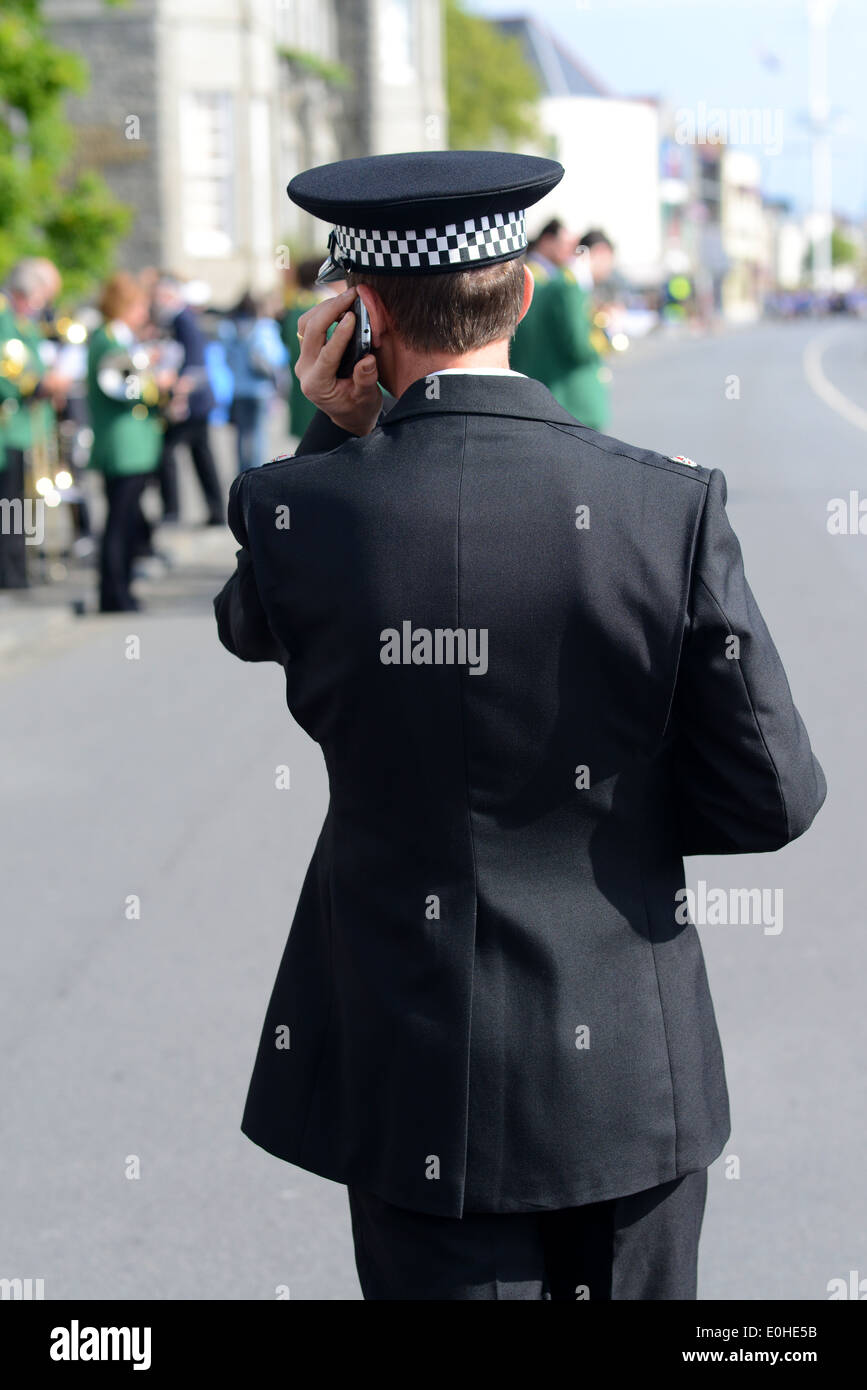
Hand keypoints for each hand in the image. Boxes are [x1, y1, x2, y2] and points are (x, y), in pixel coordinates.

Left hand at [294, 288, 379, 435]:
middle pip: (311, 331)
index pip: (327, 355)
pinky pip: (309, 325)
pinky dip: (324, 311)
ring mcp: (303, 359)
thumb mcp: (366, 398)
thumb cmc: (359, 407)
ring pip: (306, 324)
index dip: (340, 334)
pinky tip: (341, 304)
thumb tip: (368, 359)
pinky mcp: (307, 350)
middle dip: (331, 310)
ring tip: (347, 297)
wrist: (348, 414)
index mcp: (318, 385)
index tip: (353, 316)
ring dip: (325, 307)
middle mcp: (305, 370)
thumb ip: (365, 379)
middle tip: (352, 296)